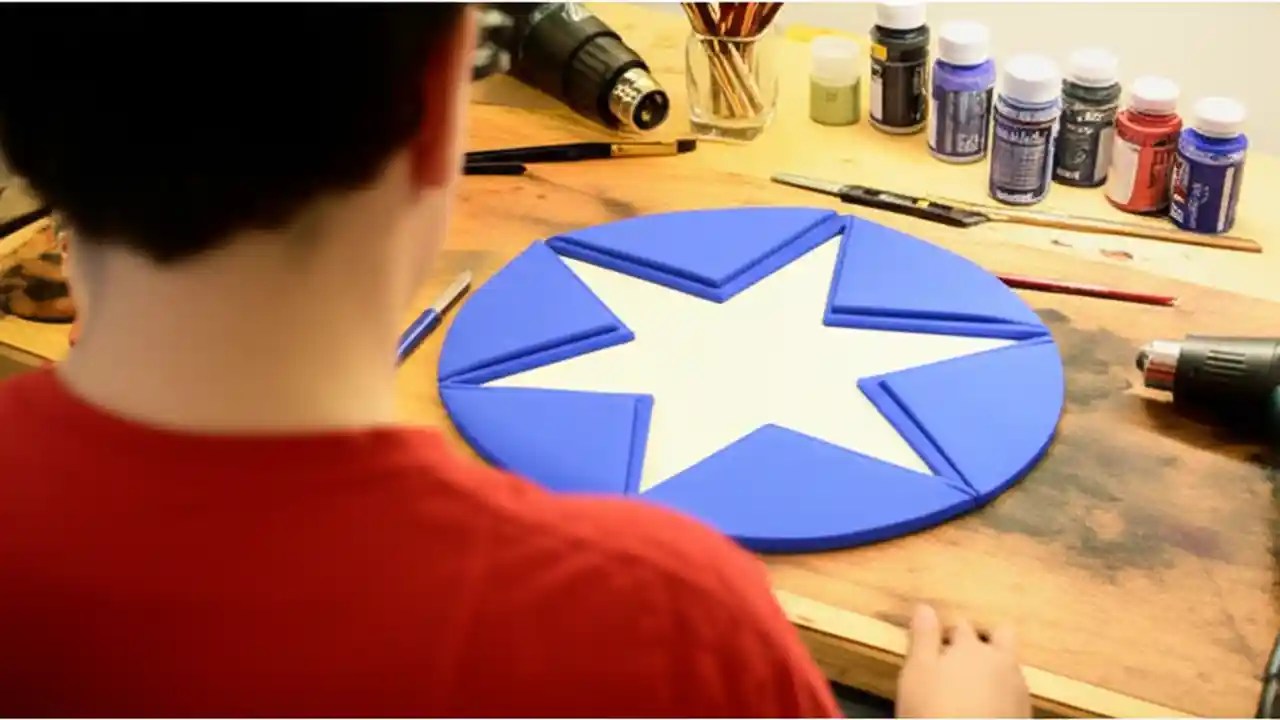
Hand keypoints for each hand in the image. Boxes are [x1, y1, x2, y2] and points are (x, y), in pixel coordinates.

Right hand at [896, 604, 1030, 717]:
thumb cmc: (933, 709)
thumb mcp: (917, 672)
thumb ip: (923, 637)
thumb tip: (925, 607)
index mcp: (971, 647)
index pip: (960, 625)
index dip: (948, 631)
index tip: (937, 641)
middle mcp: (1001, 661)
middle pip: (1002, 636)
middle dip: (988, 638)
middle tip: (966, 656)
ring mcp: (1018, 688)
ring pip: (1011, 665)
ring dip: (997, 668)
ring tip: (975, 686)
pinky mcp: (1025, 714)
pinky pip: (1015, 693)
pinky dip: (1003, 693)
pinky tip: (988, 707)